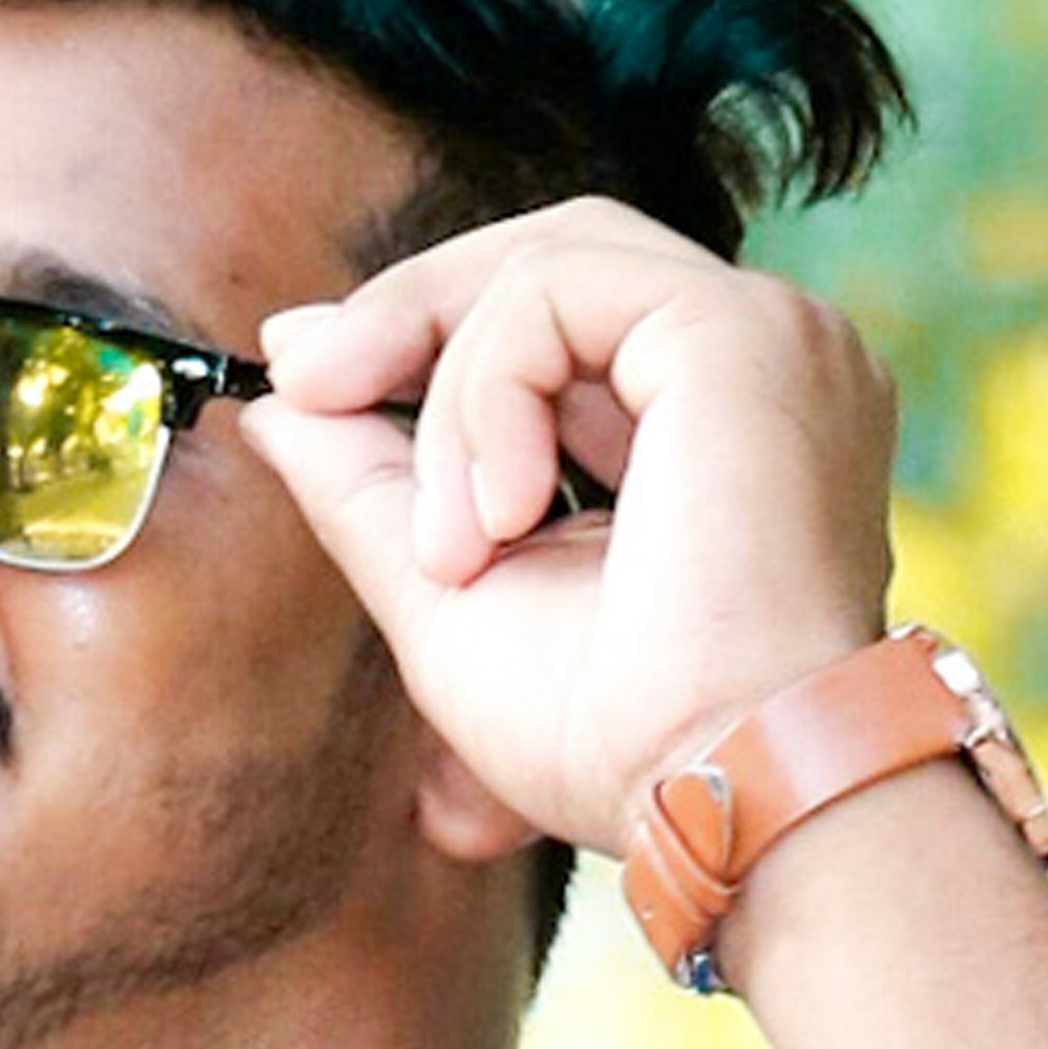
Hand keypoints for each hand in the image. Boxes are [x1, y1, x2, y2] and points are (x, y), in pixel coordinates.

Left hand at [234, 201, 901, 876]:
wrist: (716, 796)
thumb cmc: (619, 740)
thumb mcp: (451, 592)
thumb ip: (370, 486)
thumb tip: (279, 397)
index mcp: (720, 419)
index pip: (564, 312)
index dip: (427, 323)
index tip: (310, 372)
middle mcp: (764, 361)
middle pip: (552, 252)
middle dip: (409, 314)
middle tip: (312, 383)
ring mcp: (768, 335)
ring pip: (541, 270)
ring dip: (447, 402)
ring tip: (449, 546)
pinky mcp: (740, 333)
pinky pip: (551, 293)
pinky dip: (487, 398)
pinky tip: (501, 519)